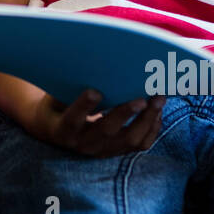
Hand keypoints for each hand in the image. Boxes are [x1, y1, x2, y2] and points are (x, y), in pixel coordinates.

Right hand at [29, 88, 165, 157]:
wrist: (58, 132)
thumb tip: (83, 62)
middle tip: (141, 98)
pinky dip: (152, 127)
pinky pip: (140, 144)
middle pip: (107, 131)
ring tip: (159, 99)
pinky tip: (157, 110)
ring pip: (129, 140)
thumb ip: (66, 87)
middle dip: (125, 113)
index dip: (83, 106)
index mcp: (63, 129)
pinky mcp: (118, 151)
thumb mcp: (55, 97)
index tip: (95, 91)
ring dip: (147, 120)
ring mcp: (103, 150)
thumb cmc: (58, 106)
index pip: (72, 119)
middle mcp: (83, 143)